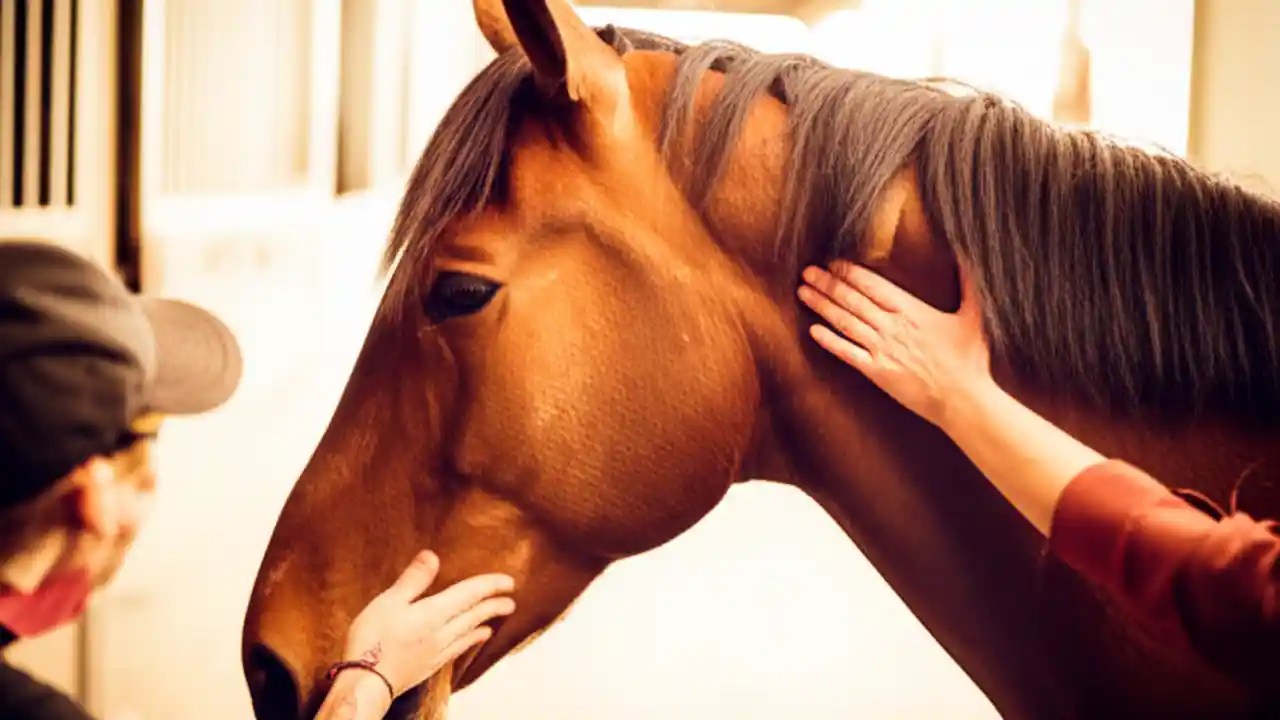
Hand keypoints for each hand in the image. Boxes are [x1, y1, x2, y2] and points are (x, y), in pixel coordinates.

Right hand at [339, 551, 515, 698]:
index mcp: (433, 612)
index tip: (509, 581)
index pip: (469, 594)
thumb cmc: (372, 640)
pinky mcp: (429, 665)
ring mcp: (437, 650)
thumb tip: (432, 555)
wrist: (366, 683)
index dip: (490, 585)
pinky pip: (459, 648)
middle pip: (474, 614)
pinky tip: (476, 638)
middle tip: (511, 598)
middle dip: (494, 604)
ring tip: (500, 614)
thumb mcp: (388, 602)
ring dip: (486, 620)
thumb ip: (413, 580)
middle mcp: (442, 632)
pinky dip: (472, 639)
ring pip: (469, 631)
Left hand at [797, 260, 994, 428]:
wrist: (963, 400)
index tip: (833, 263)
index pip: (874, 286)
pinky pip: (848, 354)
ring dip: (823, 306)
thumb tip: (968, 253)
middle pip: (853, 300)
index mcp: (912, 311)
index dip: (851, 273)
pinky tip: (812, 330)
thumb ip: (970, 283)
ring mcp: (882, 350)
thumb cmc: (970, 359)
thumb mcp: (975, 316)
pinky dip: (829, 342)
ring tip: (803, 292)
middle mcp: (892, 328)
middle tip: (807, 271)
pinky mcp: (877, 372)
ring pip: (846, 323)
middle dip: (828, 284)